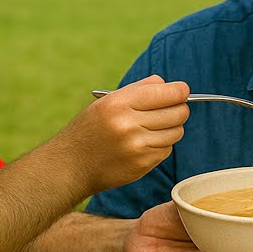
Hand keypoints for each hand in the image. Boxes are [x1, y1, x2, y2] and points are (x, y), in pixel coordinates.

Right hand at [59, 75, 190, 193]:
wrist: (70, 166)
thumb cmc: (90, 129)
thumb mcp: (106, 102)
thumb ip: (139, 89)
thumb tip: (171, 85)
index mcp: (119, 103)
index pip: (168, 93)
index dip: (180, 91)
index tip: (182, 91)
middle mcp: (128, 125)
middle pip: (178, 113)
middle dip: (179, 109)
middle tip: (172, 109)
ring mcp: (136, 147)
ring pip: (176, 132)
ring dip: (171, 129)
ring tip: (153, 128)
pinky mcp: (142, 165)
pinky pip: (166, 149)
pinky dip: (161, 145)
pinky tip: (144, 144)